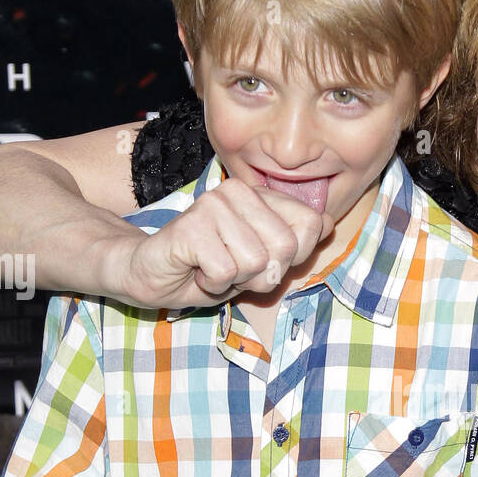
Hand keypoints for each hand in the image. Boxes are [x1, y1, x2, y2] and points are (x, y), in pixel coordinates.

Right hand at [105, 178, 333, 308]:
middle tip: (232, 270)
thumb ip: (293, 243)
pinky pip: (227, 271)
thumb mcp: (260, 262)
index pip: (310, 225)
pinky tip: (196, 271)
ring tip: (212, 269)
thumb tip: (327, 222)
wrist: (150, 275)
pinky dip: (212, 284)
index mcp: (260, 196)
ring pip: (257, 262)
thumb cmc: (206, 269)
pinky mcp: (192, 227)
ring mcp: (213, 206)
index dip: (291, 259)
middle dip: (262, 275)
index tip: (259, 262)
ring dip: (234, 280)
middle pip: (286, 248)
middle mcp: (238, 193)